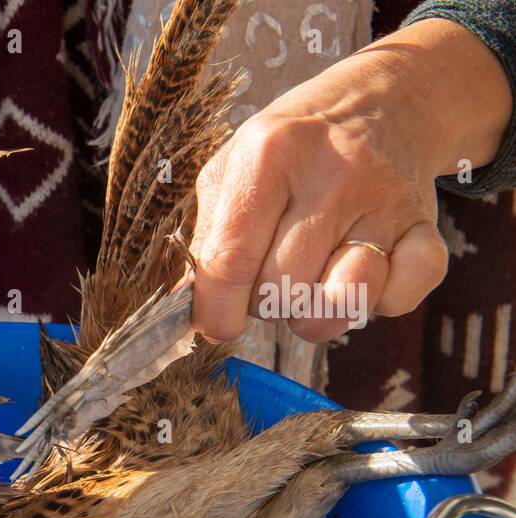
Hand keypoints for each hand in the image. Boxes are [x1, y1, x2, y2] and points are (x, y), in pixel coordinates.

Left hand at [191, 18, 511, 343]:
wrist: (385, 98)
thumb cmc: (292, 145)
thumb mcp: (234, 166)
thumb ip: (208, 234)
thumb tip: (189, 305)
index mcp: (269, 154)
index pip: (231, 261)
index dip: (216, 310)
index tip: (216, 323)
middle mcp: (331, 175)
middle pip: (281, 289)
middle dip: (265, 301)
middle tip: (270, 274)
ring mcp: (383, 200)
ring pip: (338, 302)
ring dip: (316, 312)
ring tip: (309, 282)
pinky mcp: (424, 226)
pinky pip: (400, 297)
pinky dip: (379, 303)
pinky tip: (360, 276)